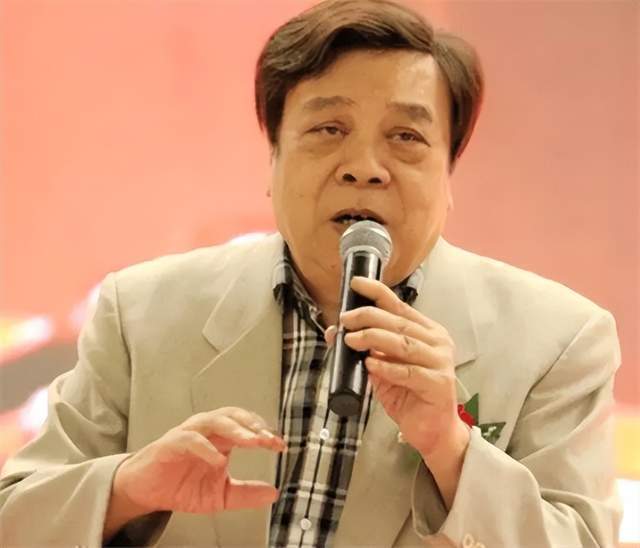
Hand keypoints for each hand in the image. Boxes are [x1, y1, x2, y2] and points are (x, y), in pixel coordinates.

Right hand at [113, 407, 284, 514]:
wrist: (145, 492)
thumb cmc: (180, 486)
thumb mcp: (219, 495)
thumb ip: (245, 493)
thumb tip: (273, 493)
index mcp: (221, 438)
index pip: (247, 426)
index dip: (265, 433)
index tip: (281, 446)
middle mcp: (207, 430)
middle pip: (234, 416)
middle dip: (254, 426)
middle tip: (270, 439)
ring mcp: (189, 433)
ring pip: (215, 420)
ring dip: (236, 429)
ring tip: (252, 442)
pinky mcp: (170, 443)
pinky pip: (191, 439)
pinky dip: (206, 448)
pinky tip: (219, 460)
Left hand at [326, 277, 468, 461]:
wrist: (432, 431)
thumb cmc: (409, 396)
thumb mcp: (381, 369)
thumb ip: (365, 350)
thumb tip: (335, 332)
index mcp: (426, 332)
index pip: (399, 306)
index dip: (377, 292)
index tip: (355, 283)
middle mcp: (437, 342)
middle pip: (398, 322)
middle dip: (368, 317)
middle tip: (345, 320)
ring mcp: (440, 362)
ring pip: (403, 343)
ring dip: (373, 338)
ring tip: (351, 340)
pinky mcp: (438, 384)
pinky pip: (408, 372)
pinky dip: (386, 367)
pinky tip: (370, 365)